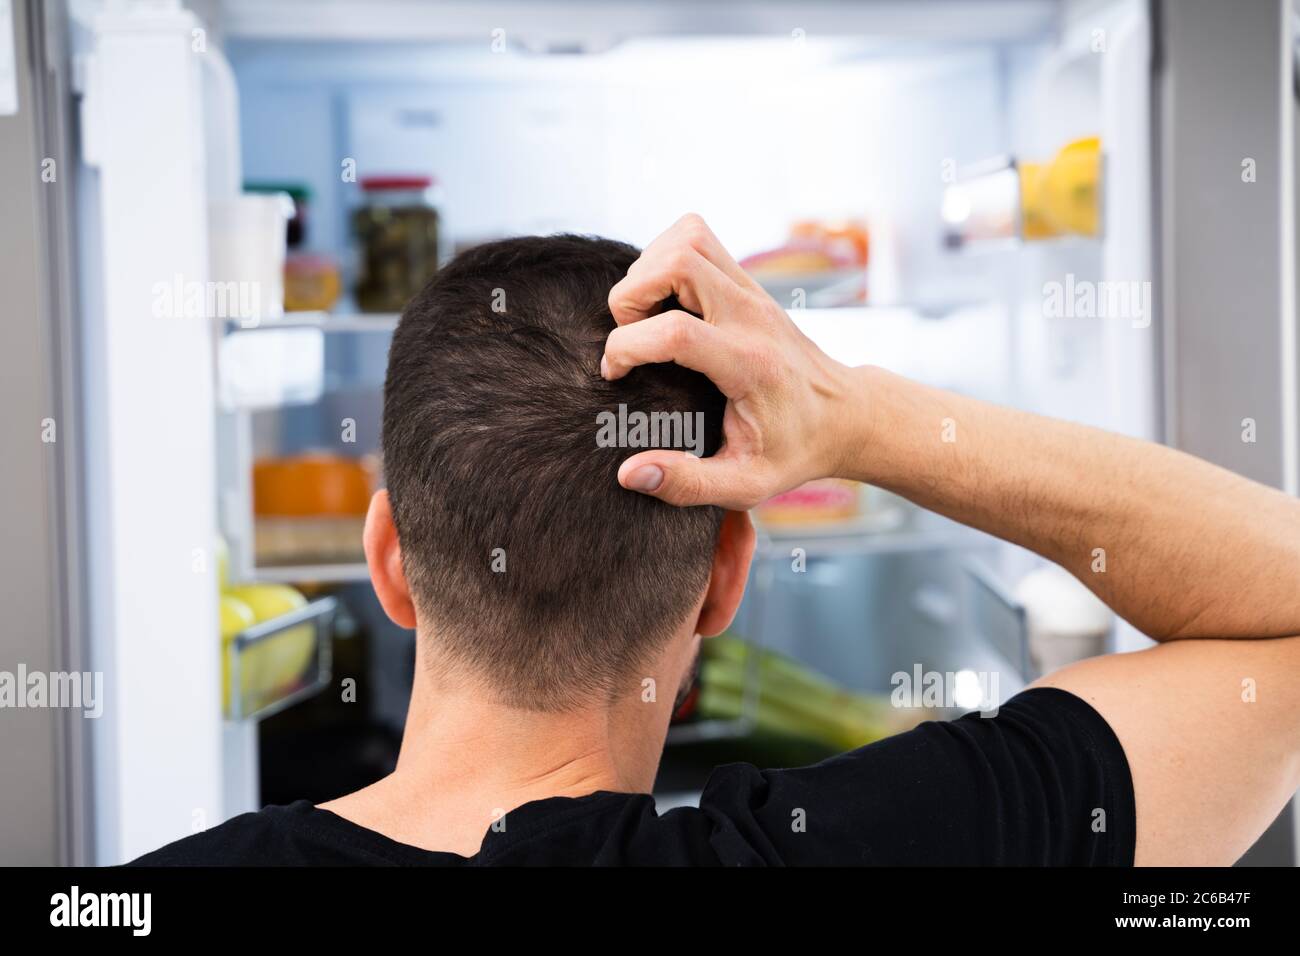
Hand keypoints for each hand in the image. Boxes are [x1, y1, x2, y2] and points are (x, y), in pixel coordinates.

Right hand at [601, 214, 862, 509]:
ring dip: (648, 267)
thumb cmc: (794, 451)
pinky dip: (667, 255)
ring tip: (643, 316)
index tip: (616, 374)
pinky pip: (698, 238)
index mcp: (749, 364)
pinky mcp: (748, 282)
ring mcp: (752, 291)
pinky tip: (663, 300)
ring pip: (688, 236)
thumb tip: (630, 474)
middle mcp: (751, 315)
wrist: (845, 415)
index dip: (627, 346)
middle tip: (629, 336)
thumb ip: (687, 484)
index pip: (676, 331)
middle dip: (631, 294)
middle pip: (679, 261)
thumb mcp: (745, 485)